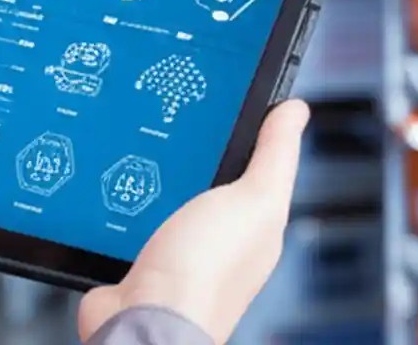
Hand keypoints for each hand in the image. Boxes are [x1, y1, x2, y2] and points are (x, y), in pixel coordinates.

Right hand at [78, 99, 310, 342]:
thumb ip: (275, 156)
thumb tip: (295, 111)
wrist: (142, 322)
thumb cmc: (203, 274)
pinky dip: (130, 201)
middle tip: (181, 113)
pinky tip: (122, 185)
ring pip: (173, 197)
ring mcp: (180, 250)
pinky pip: (138, 218)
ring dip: (160, 176)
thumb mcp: (253, 199)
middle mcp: (222, 240)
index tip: (232, 95)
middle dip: (198, 151)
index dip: (251, 130)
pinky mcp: (143, 258)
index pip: (261, 166)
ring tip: (147, 142)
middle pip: (213, 180)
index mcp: (257, 225)